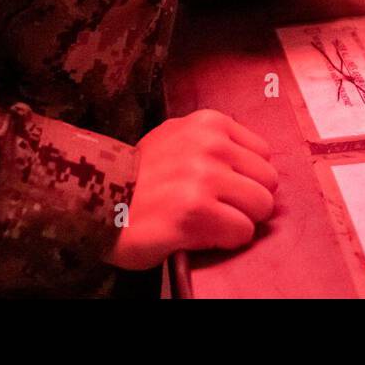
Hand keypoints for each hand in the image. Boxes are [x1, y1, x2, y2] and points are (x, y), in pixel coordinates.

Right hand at [104, 109, 277, 269]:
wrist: (96, 203)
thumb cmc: (141, 177)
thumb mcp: (177, 138)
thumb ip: (216, 144)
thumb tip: (259, 166)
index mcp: (208, 123)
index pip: (264, 155)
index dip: (245, 177)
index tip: (221, 186)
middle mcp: (209, 146)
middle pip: (267, 183)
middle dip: (246, 201)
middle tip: (214, 207)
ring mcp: (202, 180)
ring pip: (260, 209)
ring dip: (237, 221)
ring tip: (206, 219)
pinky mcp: (194, 214)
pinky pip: (241, 233)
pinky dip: (224, 240)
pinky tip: (196, 233)